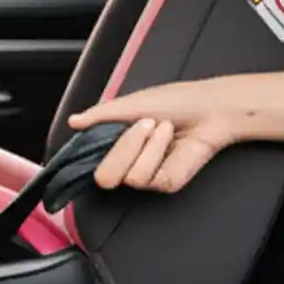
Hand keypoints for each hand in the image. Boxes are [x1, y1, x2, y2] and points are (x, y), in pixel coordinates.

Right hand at [67, 79, 240, 192]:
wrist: (210, 107)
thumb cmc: (176, 101)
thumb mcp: (131, 103)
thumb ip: (100, 116)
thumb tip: (74, 122)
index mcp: (116, 143)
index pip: (88, 162)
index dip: (86, 158)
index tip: (90, 143)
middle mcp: (129, 162)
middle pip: (104, 178)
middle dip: (122, 150)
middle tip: (143, 125)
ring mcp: (148, 175)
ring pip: (129, 177)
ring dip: (146, 146)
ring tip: (162, 127)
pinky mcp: (166, 183)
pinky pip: (150, 178)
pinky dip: (159, 152)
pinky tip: (171, 139)